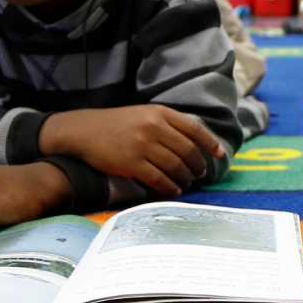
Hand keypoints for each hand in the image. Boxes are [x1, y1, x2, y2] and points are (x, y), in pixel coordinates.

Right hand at [42, 104, 227, 196]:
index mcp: (159, 113)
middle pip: (188, 150)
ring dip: (185, 178)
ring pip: (175, 166)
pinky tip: (174, 190)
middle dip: (198, 165)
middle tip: (201, 174)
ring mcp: (142, 145)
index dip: (210, 143)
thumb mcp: (143, 114)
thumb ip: (167, 123)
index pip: (194, 128)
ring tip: (187, 183)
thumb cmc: (116, 124)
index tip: (220, 155)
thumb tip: (194, 141)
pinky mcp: (131, 163)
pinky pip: (159, 179)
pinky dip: (170, 187)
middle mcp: (154, 127)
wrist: (83, 131)